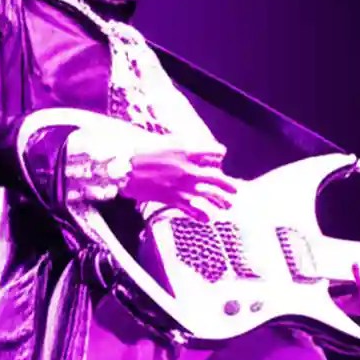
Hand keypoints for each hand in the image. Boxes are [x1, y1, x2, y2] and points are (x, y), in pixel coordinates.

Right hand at [118, 147, 240, 221]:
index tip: (218, 156)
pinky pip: (193, 210)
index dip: (218, 154)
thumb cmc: (141, 150)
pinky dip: (202, 216)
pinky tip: (208, 219)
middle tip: (234, 190)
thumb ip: (183, 144)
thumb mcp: (165, 140)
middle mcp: (191, 169)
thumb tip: (193, 147)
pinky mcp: (174, 200)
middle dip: (228, 185)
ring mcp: (184, 186)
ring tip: (228, 205)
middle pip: (218, 177)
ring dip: (221, 201)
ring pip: (210, 195)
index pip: (217, 152)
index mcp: (189, 150)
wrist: (124, 169)